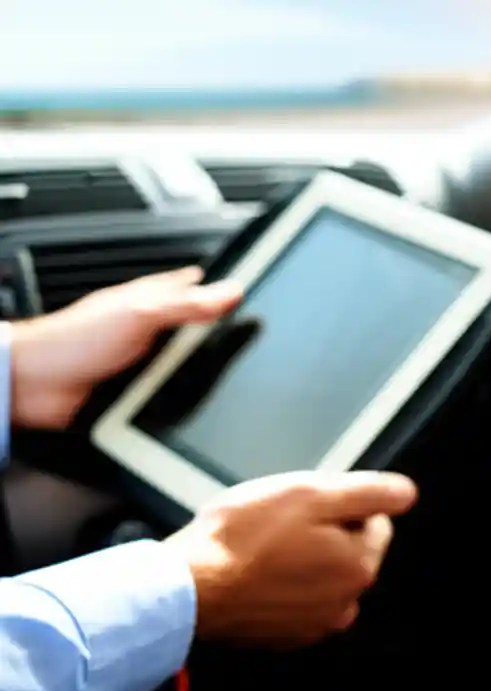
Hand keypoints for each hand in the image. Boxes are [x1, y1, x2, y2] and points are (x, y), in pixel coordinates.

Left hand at [11, 266, 241, 428]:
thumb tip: (232, 291)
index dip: (215, 286)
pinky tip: (191, 397)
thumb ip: (188, 304)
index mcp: (147, 299)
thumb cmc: (73, 341)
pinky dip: (180, 394)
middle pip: (192, 326)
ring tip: (223, 370)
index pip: (190, 286)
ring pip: (183, 361)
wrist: (38, 386)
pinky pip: (170, 391)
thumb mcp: (140, 313)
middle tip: (243, 335)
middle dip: (214, 332)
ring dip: (196, 368)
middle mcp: (146, 328)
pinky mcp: (137, 389)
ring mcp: (141, 360)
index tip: (244, 289)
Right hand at [164, 471, 417, 645]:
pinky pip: (295, 598)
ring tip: (262, 548)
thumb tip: (406, 493)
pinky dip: (281, 584)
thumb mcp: (312, 493)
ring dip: (300, 558)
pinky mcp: (284, 634)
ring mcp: (314, 622)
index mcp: (359, 565)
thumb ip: (370, 492)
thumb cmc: (241, 538)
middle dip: (320, 532)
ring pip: (320, 574)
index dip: (339, 505)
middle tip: (279, 524)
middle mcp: (345, 601)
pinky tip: (254, 572)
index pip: (374, 521)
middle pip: (348, 548)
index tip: (306, 505)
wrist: (186, 588)